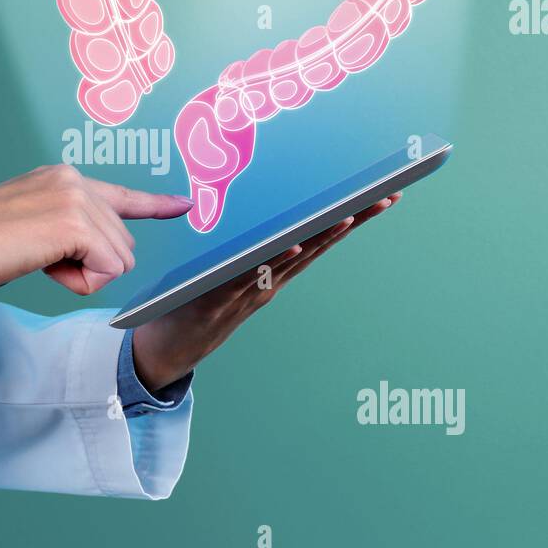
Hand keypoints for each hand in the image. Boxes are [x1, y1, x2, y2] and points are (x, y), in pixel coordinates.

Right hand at [0, 164, 191, 315]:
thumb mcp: (27, 228)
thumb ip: (64, 229)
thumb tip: (98, 253)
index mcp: (61, 177)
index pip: (120, 194)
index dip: (155, 204)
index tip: (184, 204)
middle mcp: (72, 179)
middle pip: (122, 241)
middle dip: (90, 264)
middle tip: (39, 260)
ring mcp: (75, 198)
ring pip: (119, 258)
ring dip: (82, 275)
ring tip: (35, 261)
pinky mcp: (74, 223)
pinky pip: (108, 269)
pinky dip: (80, 282)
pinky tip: (45, 269)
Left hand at [130, 193, 401, 390]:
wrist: (166, 351)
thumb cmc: (194, 308)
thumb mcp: (227, 275)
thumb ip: (247, 250)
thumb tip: (268, 213)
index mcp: (270, 272)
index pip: (315, 239)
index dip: (347, 218)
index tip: (378, 196)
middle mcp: (267, 282)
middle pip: (315, 246)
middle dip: (349, 222)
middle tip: (381, 198)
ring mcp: (247, 293)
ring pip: (289, 261)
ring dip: (318, 239)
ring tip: (346, 216)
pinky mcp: (220, 300)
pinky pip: (249, 277)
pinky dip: (272, 263)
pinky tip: (292, 247)